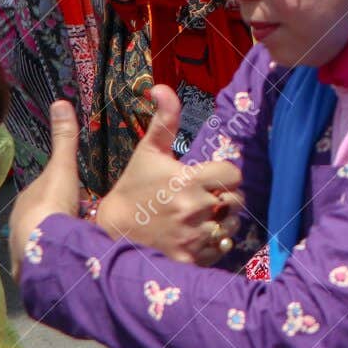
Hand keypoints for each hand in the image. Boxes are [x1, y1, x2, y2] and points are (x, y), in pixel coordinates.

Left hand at [9, 99, 85, 275]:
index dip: (59, 195)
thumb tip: (60, 102)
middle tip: (80, 222)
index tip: (76, 199)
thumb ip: (64, 139)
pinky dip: (55, 263)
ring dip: (56, 244)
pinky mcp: (30, 272)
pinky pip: (45, 265)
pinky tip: (68, 264)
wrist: (43, 246)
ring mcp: (22, 250)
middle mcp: (18, 225)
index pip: (43, 195)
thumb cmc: (52, 205)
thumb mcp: (63, 167)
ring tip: (76, 246)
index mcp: (26, 202)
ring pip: (42, 243)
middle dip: (58, 221)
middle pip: (42, 220)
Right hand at [94, 85, 245, 266]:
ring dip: (222, 222)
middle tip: (205, 198)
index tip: (211, 177)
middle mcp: (194, 209)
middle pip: (237, 201)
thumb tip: (161, 87)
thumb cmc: (133, 187)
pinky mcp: (190, 259)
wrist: (110, 230)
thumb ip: (163, 119)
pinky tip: (194, 236)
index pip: (234, 174)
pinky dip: (213, 245)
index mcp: (188, 180)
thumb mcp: (148, 151)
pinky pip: (220, 249)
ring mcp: (193, 237)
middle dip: (225, 198)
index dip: (225, 174)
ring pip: (231, 226)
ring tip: (200, 217)